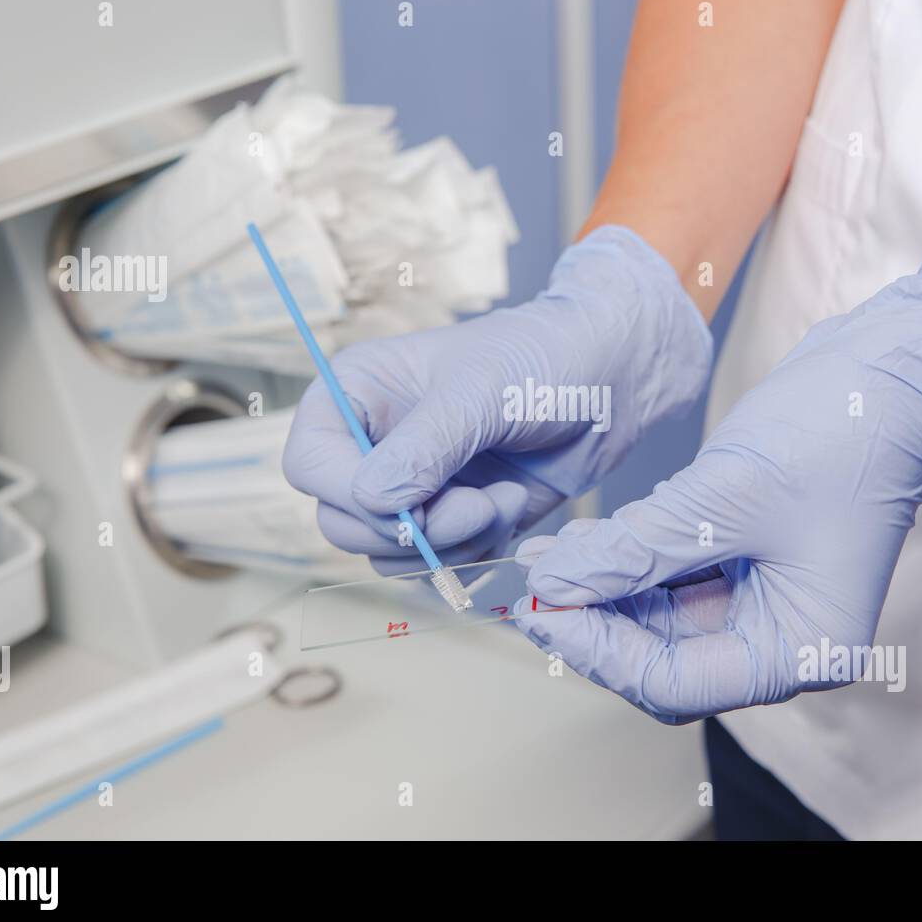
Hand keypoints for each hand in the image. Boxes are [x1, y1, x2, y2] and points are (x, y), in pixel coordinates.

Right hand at [283, 226, 711, 574]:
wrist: (612, 381)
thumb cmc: (545, 359)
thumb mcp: (483, 392)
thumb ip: (426, 447)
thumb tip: (374, 499)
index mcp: (358, 392)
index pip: (309, 465)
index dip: (350, 495)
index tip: (413, 503)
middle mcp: (373, 441)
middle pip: (343, 521)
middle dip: (415, 528)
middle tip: (479, 507)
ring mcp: (412, 484)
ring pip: (390, 553)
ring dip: (452, 542)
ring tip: (504, 499)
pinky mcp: (450, 516)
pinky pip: (435, 562)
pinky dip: (475, 549)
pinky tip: (512, 505)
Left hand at [512, 248, 921, 723]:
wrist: (893, 371)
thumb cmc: (838, 433)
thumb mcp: (723, 498)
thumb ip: (634, 551)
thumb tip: (553, 587)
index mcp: (799, 649)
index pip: (674, 684)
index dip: (600, 651)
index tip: (542, 611)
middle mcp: (783, 639)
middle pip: (664, 661)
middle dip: (596, 624)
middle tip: (530, 591)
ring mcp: (766, 600)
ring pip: (661, 622)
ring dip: (602, 592)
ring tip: (542, 560)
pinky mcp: (749, 561)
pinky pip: (673, 580)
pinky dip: (627, 563)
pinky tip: (576, 545)